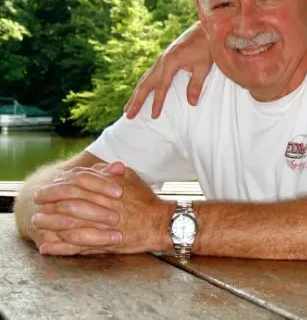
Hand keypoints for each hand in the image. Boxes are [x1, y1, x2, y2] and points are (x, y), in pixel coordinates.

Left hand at [35, 166, 174, 254]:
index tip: (47, 187)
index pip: (77, 185)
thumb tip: (93, 168)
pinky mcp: (104, 243)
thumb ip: (110, 172)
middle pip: (69, 203)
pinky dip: (60, 248)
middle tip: (37, 202)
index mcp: (107, 190)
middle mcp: (103, 207)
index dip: (59, 186)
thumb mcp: (131, 178)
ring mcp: (102, 226)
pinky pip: (78, 246)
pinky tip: (48, 248)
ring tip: (37, 222)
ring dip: (50, 223)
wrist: (159, 222)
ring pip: (69, 225)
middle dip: (50, 203)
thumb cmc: (145, 199)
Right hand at [124, 23, 212, 118]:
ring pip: (144, 79)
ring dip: (136, 95)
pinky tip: (140, 93)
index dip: (157, 102)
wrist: (204, 30)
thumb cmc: (205, 48)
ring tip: (127, 108)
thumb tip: (192, 103)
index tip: (154, 116)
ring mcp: (161, 59)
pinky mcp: (163, 59)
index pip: (162, 86)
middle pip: (145, 84)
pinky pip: (149, 75)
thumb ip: (196, 85)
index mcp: (170, 62)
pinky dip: (143, 86)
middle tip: (128, 115)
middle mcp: (161, 61)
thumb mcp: (203, 67)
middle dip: (136, 100)